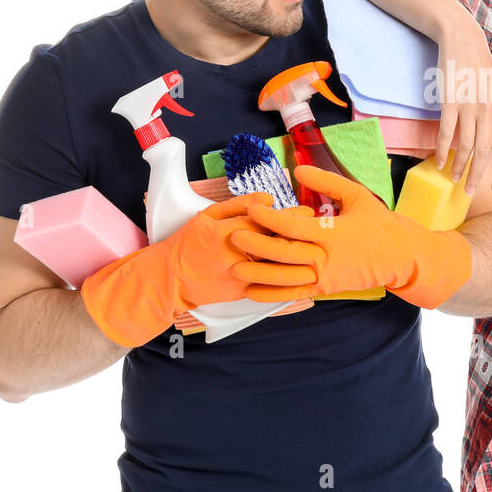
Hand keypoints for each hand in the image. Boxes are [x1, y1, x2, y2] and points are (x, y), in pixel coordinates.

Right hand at [80, 191, 317, 346]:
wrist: (171, 278)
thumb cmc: (189, 242)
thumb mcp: (206, 215)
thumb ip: (237, 205)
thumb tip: (267, 199)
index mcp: (227, 231)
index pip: (265, 221)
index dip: (290, 216)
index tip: (308, 210)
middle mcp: (235, 254)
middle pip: (275, 244)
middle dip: (301, 236)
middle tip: (320, 229)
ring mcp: (239, 276)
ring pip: (276, 267)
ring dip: (300, 260)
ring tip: (318, 251)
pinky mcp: (241, 293)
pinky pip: (270, 287)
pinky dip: (289, 283)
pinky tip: (305, 276)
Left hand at [229, 164, 472, 308]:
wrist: (399, 256)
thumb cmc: (378, 224)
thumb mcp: (357, 195)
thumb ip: (327, 182)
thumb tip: (298, 170)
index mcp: (333, 233)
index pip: (292, 225)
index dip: (269, 218)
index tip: (252, 209)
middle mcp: (326, 258)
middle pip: (283, 252)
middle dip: (256, 245)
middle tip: (233, 236)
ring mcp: (325, 277)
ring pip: (285, 277)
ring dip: (257, 273)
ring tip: (234, 266)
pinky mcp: (325, 289)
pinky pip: (294, 293)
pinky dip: (272, 294)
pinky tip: (252, 291)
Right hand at [434, 21, 491, 195]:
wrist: (463, 41)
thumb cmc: (479, 68)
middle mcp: (488, 111)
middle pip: (484, 153)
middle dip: (478, 177)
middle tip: (470, 192)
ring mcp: (469, 108)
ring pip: (464, 148)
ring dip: (459, 167)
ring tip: (454, 179)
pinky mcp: (450, 103)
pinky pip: (446, 134)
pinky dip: (442, 151)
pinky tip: (440, 162)